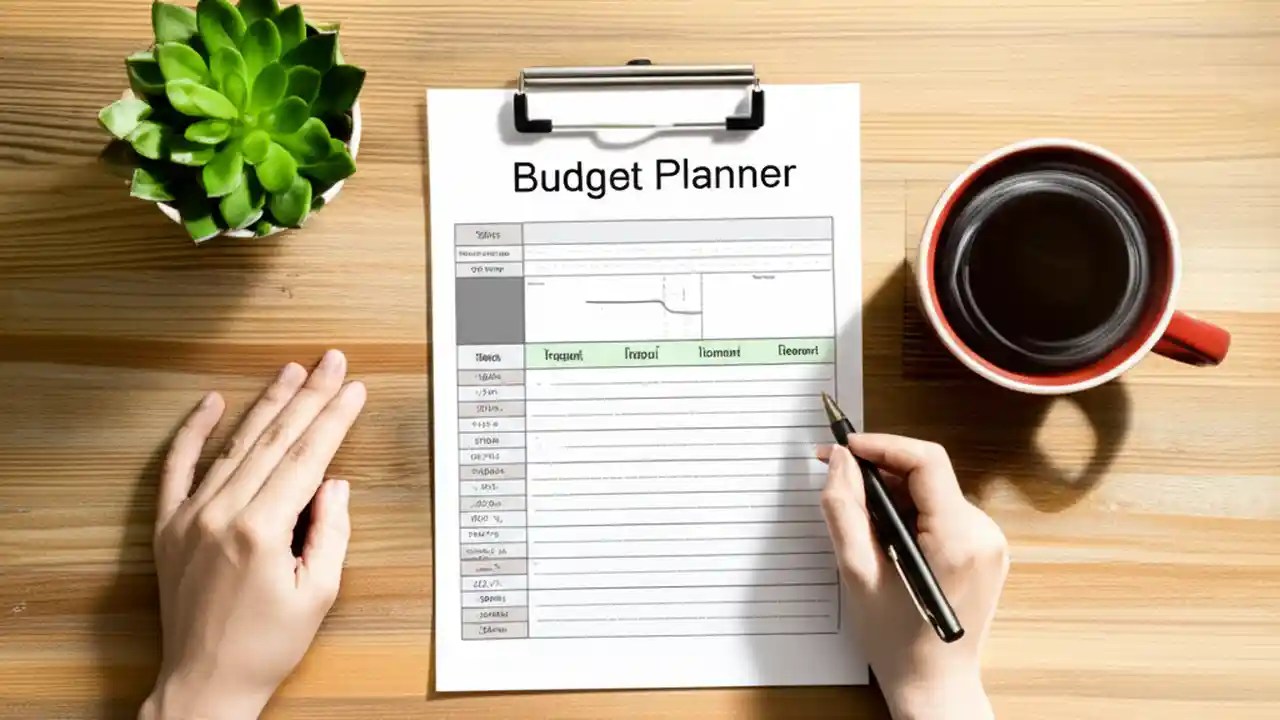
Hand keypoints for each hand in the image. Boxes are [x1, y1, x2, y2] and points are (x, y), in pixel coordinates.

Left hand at [140, 350, 366, 719]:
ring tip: (292, 371)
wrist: (205, 682)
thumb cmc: (265, 646)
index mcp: (261, 530)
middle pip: (274, 440)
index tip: (354, 390)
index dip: (335, 419)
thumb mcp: (318, 594)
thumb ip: (330, 532)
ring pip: (235, 445)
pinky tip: (213, 402)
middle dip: (309, 396)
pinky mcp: (169, 527)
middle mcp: (221, 514)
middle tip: (331, 362)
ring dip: (266, 404)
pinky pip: (178, 468)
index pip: (307, 457)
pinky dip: (193, 432)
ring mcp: (190, 517)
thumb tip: (334, 484)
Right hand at [818, 435, 1008, 719]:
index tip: (847, 448)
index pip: (926, 461)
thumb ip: (844, 509)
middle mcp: (983, 533)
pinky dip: (910, 513)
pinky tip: (886, 539)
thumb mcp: (857, 572)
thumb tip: (841, 462)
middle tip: (837, 479)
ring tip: (861, 522)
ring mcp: (989, 541)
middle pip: (927, 475)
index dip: (883, 445)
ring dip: (893, 496)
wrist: (934, 685)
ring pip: (932, 493)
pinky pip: (941, 512)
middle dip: (880, 472)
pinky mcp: (984, 549)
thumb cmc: (896, 640)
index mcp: (957, 538)